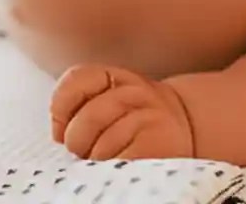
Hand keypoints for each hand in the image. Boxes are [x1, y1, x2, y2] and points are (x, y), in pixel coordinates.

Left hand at [50, 64, 193, 159]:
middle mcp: (134, 91)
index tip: (60, 131)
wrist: (187, 124)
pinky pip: (124, 161)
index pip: (76, 81)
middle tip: (85, 152)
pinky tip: (121, 165)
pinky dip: (116, 168)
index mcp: (112, 77)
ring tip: (106, 160)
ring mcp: (151, 115)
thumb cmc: (133, 119)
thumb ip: (77, 107)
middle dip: (78, 142)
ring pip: (104, 145)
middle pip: (88, 118)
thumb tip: (58, 135)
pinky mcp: (161, 143)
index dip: (61, 108)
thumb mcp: (105, 100)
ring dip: (98, 159)